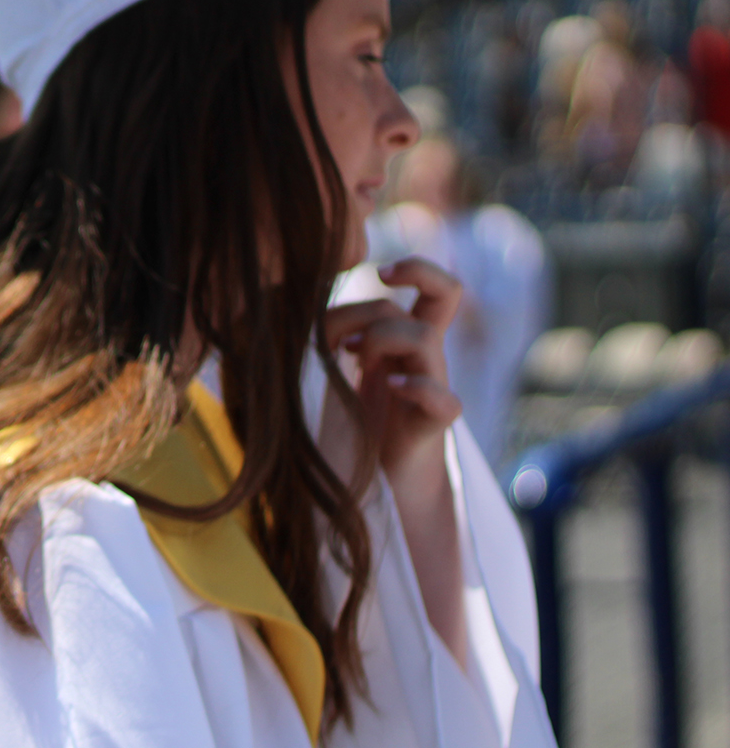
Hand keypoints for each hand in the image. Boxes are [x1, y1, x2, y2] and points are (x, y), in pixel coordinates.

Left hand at [320, 257, 464, 494]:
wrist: (381, 478)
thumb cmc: (355, 417)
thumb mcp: (337, 366)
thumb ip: (329, 335)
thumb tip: (303, 309)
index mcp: (408, 339)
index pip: (439, 290)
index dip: (419, 269)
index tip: (381, 272)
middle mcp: (427, 357)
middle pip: (443, 299)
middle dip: (385, 306)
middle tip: (347, 337)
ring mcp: (434, 387)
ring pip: (426, 339)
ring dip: (383, 340)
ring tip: (355, 360)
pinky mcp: (433, 423)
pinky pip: (444, 399)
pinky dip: (416, 387)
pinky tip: (390, 386)